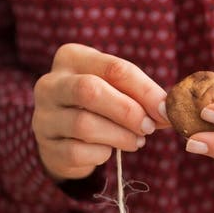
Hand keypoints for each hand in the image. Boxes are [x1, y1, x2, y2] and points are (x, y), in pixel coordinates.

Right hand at [32, 43, 168, 181]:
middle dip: (127, 111)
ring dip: (119, 136)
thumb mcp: (118, 92)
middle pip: (90, 90)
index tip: (166, 110)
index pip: (113, 68)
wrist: (65, 138)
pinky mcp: (47, 146)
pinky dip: (101, 154)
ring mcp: (44, 115)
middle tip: (149, 127)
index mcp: (72, 58)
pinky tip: (109, 151)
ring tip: (136, 141)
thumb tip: (169, 111)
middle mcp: (51, 83)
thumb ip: (142, 98)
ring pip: (84, 124)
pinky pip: (78, 152)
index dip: (145, 91)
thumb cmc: (100, 107)